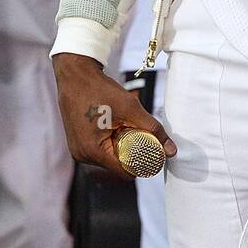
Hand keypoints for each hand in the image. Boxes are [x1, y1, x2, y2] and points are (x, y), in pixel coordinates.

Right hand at [52, 52, 175, 179]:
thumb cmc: (99, 89)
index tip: (155, 153)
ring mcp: (79, 151)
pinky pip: (102, 149)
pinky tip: (116, 125)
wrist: (76, 76)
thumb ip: (153, 129)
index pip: (126, 172)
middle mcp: (83, 156)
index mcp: (93, 152)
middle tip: (143, 134)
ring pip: (111, 157)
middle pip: (119, 165)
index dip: (143, 164)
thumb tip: (171, 150)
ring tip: (125, 125)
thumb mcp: (130, 108)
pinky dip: (112, 141)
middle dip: (133, 152)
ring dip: (122, 145)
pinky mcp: (79, 143)